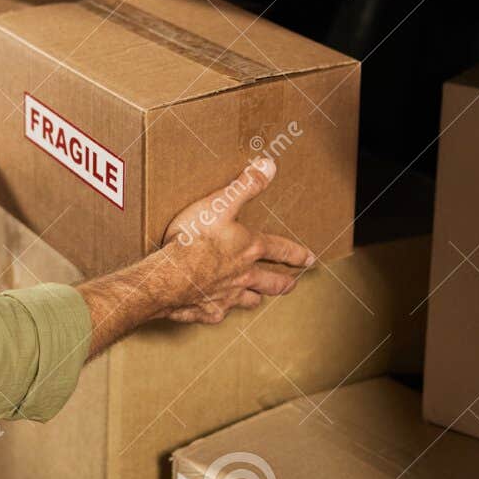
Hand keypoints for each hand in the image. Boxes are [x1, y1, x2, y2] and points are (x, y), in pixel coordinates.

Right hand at [151, 157, 315, 324]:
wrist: (170, 276)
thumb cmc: (194, 239)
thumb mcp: (221, 203)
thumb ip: (245, 186)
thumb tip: (269, 166)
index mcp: (249, 249)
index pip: (281, 250)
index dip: (297, 253)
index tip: (309, 258)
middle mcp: (244, 276)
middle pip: (272, 283)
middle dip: (284, 283)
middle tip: (291, 284)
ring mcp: (228, 297)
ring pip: (250, 300)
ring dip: (255, 297)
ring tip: (256, 297)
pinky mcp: (209, 312)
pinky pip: (219, 312)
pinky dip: (219, 309)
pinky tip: (214, 307)